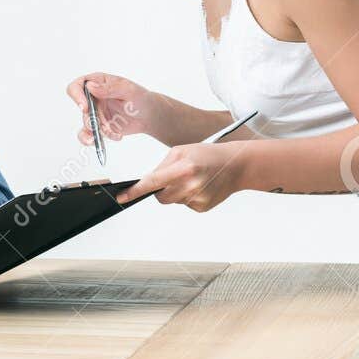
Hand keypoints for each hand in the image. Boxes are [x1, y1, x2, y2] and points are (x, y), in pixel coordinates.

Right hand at [65, 71, 154, 145]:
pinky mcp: (100, 127)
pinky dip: (98, 140)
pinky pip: (91, 136)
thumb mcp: (128, 89)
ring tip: (106, 135)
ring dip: (93, 132)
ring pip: (85, 124)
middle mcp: (93, 98)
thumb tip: (90, 86)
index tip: (85, 107)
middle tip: (101, 125)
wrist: (149, 115)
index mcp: (97, 83)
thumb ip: (109, 88)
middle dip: (90, 119)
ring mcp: (96, 114)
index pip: (77, 87)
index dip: (76, 96)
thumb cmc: (140, 97)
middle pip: (81, 109)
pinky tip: (115, 136)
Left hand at [117, 143, 247, 210]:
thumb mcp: (182, 151)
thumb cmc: (208, 154)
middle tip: (174, 177)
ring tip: (192, 179)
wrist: (236, 165)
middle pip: (160, 196)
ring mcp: (197, 199)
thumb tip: (147, 181)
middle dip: (160, 188)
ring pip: (172, 200)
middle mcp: (190, 186)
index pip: (153, 182)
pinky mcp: (202, 207)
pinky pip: (184, 204)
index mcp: (184, 168)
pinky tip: (200, 186)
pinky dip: (187, 196)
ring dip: (175, 191)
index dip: (135, 191)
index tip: (122, 197)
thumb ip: (162, 166)